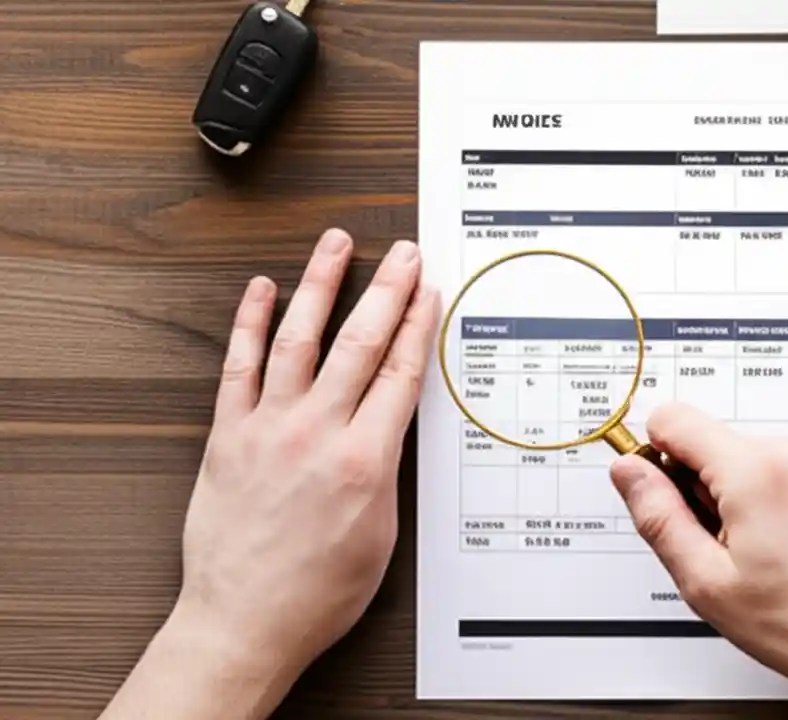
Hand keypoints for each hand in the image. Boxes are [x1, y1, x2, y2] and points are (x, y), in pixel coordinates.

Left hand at [101, 230, 439, 719]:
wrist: (244, 621)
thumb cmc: (315, 593)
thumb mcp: (381, 533)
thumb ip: (387, 469)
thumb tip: (391, 425)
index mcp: (364, 461)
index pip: (399, 374)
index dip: (419, 325)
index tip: (430, 292)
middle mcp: (316, 434)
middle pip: (360, 344)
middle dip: (388, 290)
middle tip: (404, 254)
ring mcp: (267, 429)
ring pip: (299, 339)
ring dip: (321, 285)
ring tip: (337, 245)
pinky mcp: (228, 436)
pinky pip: (239, 367)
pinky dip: (249, 323)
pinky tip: (260, 290)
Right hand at [610, 403, 787, 719]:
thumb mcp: (707, 582)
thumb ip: (657, 517)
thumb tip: (630, 473)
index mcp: (756, 471)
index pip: (675, 419)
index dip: (656, 456)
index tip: (663, 494)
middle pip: (716, 443)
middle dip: (705, 488)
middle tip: (722, 547)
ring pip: (755, 459)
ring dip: (744, 496)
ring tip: (764, 554)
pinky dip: (782, 499)